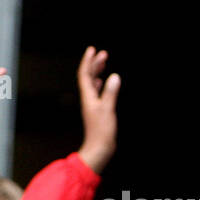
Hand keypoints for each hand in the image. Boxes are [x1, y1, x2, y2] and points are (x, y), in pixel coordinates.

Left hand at [76, 46, 120, 173]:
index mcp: (88, 98)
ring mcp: (92, 105)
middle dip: (94, 64)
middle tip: (103, 53)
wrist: (98, 149)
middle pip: (88, 78)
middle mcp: (88, 100)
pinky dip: (99, 83)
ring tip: (103, 62)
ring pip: (92, 84)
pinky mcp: (97, 111)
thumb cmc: (102, 132)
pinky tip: (102, 82)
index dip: (88, 62)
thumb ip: (110, 93)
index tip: (92, 49)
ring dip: (97, 72)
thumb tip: (114, 77)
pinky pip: (96, 92)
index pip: (85, 75)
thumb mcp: (107, 110)